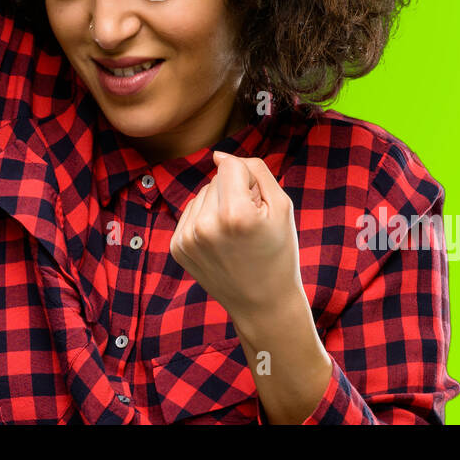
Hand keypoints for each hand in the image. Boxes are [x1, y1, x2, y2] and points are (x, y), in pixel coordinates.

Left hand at [169, 151, 304, 323]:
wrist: (262, 303)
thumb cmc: (277, 251)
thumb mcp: (281, 206)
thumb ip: (254, 169)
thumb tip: (217, 156)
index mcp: (234, 215)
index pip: (230, 165)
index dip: (249, 180)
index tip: (258, 205)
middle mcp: (205, 226)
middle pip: (215, 179)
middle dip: (233, 193)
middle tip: (249, 227)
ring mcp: (187, 239)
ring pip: (202, 195)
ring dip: (218, 205)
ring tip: (234, 235)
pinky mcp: (177, 247)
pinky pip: (191, 212)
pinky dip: (205, 219)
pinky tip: (220, 241)